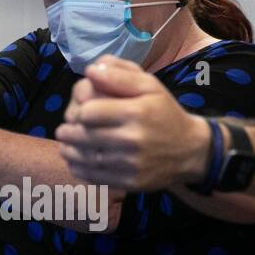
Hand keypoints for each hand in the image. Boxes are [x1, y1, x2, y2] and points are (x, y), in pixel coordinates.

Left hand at [54, 54, 211, 190]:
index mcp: (136, 113)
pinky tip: (76, 160)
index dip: (79, 110)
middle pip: (82, 136)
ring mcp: (130, 165)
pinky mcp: (128, 183)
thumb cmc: (164, 113)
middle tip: (65, 128)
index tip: (81, 110)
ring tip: (66, 143)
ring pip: (83, 158)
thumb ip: (120, 74)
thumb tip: (90, 71)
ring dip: (69, 150)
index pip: (88, 113)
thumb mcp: (150, 85)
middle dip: (68, 131)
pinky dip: (78, 168)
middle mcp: (132, 140)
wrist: (189, 151)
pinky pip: (92, 177)